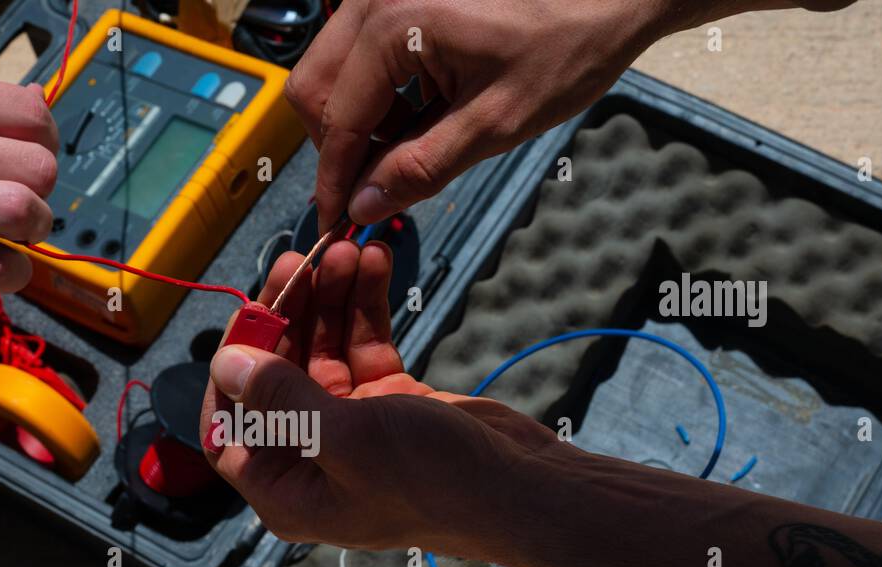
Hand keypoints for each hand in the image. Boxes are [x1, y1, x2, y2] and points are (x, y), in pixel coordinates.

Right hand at [0, 73, 57, 288]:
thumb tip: (31, 110)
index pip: (30, 112)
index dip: (45, 142)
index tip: (32, 159)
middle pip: (38, 166)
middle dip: (43, 191)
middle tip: (20, 205)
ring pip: (24, 213)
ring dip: (32, 232)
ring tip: (11, 237)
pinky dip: (11, 274)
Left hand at [200, 240, 563, 554]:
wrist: (521, 490)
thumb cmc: (434, 481)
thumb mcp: (347, 437)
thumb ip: (282, 400)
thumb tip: (226, 364)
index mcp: (285, 487)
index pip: (228, 422)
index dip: (232, 366)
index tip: (252, 310)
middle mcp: (308, 458)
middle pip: (275, 374)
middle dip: (287, 313)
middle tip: (301, 258)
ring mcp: (348, 427)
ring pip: (319, 350)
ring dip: (327, 300)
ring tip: (345, 250)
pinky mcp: (386, 402)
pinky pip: (361, 346)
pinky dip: (363, 307)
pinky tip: (373, 264)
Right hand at [286, 0, 800, 230]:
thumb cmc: (566, 46)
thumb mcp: (494, 124)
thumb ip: (420, 168)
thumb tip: (363, 206)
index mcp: (393, 25)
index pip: (336, 121)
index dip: (333, 182)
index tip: (337, 225)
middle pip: (314, 89)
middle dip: (336, 148)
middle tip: (371, 191)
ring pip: (331, 71)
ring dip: (354, 122)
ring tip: (402, 157)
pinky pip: (360, 53)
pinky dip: (375, 95)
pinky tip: (414, 120)